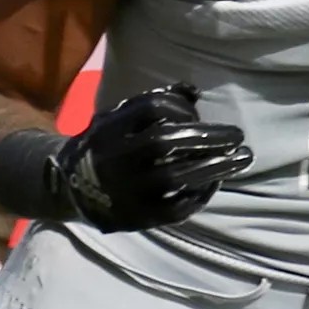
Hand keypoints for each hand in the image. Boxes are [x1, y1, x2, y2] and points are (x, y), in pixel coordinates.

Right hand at [54, 84, 251, 232]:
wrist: (67, 190)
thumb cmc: (105, 146)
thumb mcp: (117, 118)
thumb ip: (151, 103)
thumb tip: (195, 90)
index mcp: (109, 128)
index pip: (150, 108)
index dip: (180, 107)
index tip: (197, 113)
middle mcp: (114, 158)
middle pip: (165, 141)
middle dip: (207, 136)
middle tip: (238, 136)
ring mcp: (124, 191)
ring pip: (175, 177)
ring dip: (215, 166)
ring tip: (242, 159)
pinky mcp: (135, 218)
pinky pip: (174, 208)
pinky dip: (199, 195)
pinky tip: (214, 183)